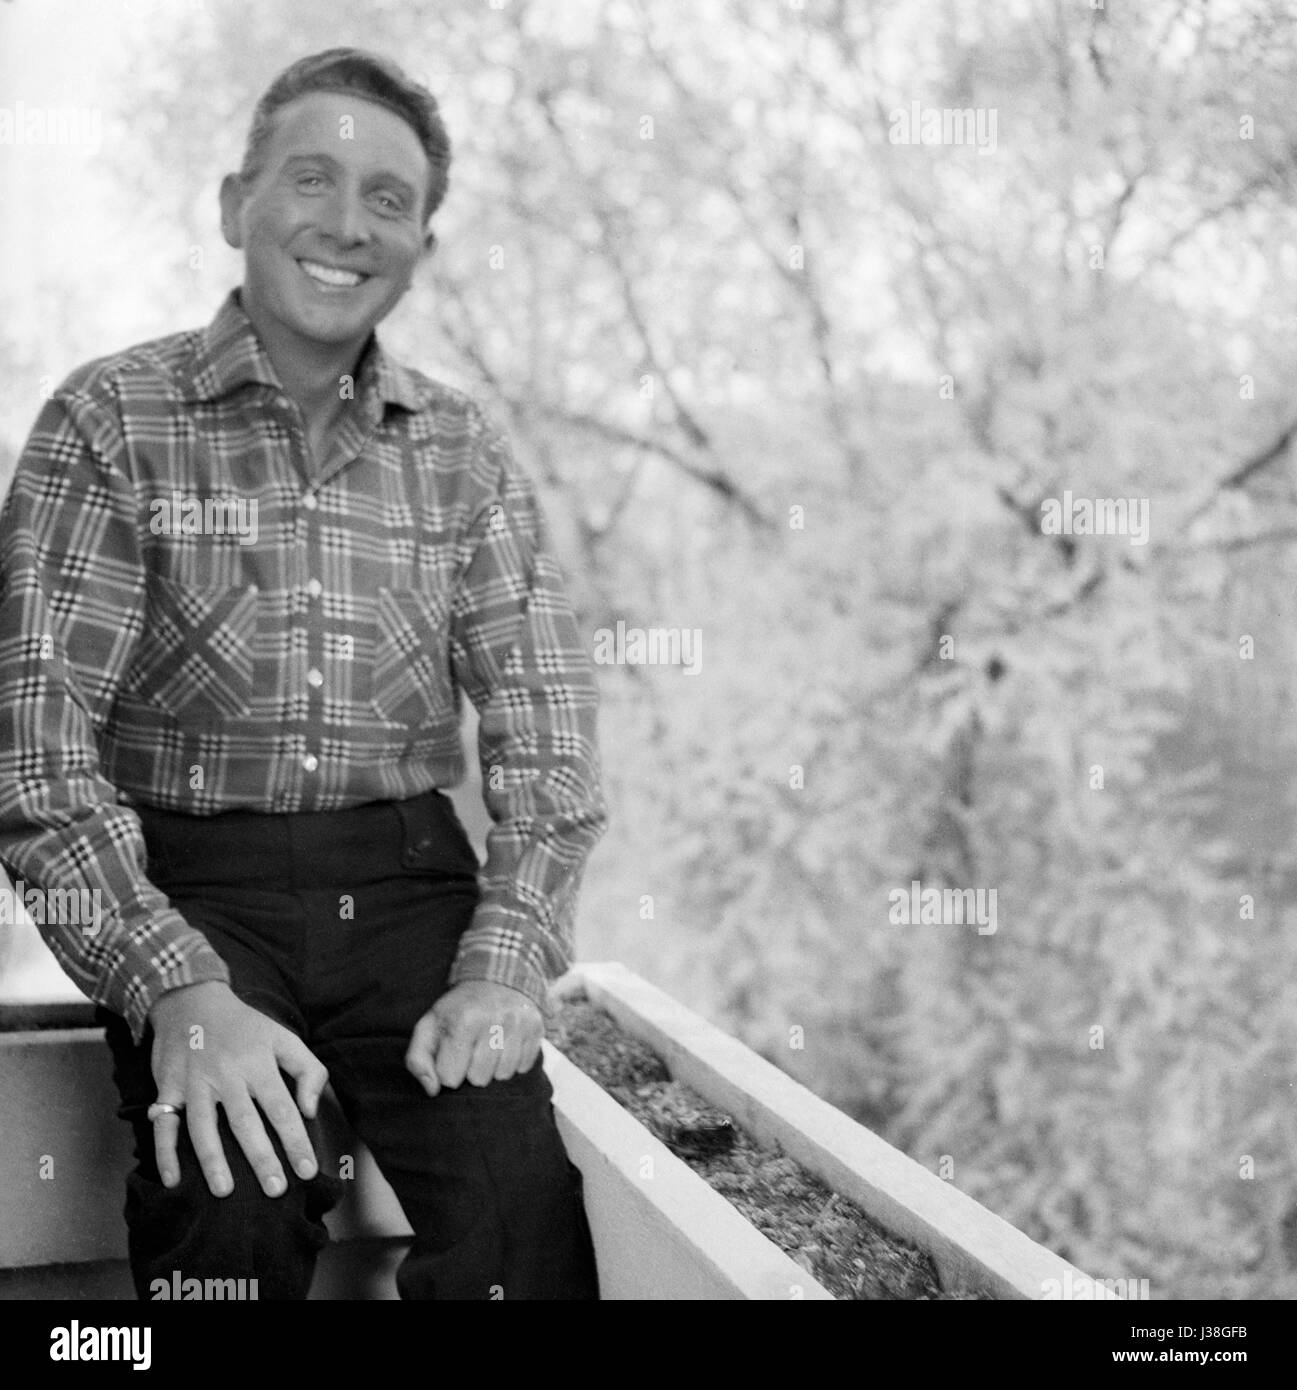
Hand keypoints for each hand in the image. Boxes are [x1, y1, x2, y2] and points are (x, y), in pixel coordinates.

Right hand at [146, 981, 328, 1198]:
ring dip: (212, 1159)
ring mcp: (195, 1082)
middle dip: (261, 1157)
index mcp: (259, 1063)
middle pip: (244, 1121)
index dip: (295, 1140)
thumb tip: (310, 1110)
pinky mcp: (168, 1087)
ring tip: (225, 1192)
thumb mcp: (284, 1038)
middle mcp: (227, 1074)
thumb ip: (308, 1071)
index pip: (282, 1107)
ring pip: (203, 1125)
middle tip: (275, 1191)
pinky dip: (164, 1152)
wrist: (192, 1001)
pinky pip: (163, 1123)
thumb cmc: (246, 1028)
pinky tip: (172, 1179)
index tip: (307, 1170)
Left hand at [405, 980, 543, 1094]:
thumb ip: (418, 1059)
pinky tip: (505, 1045)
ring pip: (503, 1076)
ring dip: (493, 1068)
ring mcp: (519, 1026)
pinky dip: (512, 1062)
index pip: (450, 1078)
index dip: (447, 1069)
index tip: (451, 1053)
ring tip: (489, 1047)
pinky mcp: (536, 1029)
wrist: (497, 976)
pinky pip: (523, 1067)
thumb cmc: (459, 1008)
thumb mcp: (429, 1025)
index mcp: (463, 1021)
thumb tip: (432, 1090)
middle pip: (479, 1080)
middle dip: (471, 1070)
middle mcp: (494, 1023)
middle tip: (472, 1048)